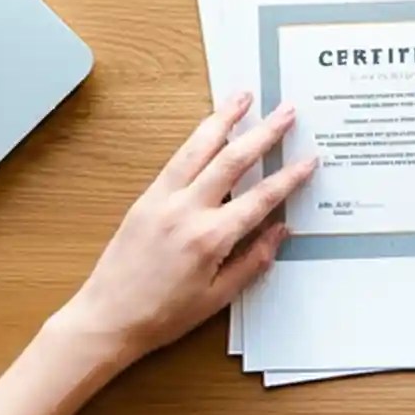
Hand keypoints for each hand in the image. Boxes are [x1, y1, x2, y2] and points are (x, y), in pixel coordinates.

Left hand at [49, 92, 316, 363]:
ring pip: (199, 148)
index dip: (289, 177)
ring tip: (243, 97)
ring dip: (224, 119)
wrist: (106, 318)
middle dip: (264, 133)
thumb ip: (253, 261)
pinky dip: (196, 138)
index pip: (261, 198)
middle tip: (286, 111)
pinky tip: (209, 127)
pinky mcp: (145, 198)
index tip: (309, 160)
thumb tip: (280, 231)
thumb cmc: (162, 316)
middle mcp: (187, 211)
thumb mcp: (217, 298)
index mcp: (210, 239)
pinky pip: (176, 160)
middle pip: (233, 160)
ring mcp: (162, 200)